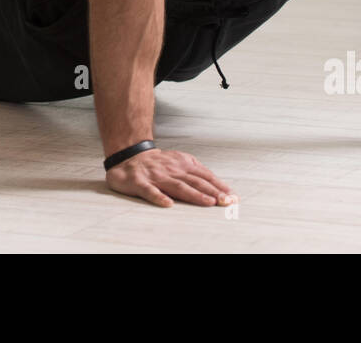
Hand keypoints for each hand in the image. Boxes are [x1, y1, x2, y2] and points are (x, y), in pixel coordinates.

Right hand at [105, 148, 237, 207]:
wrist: (129, 156)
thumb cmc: (157, 163)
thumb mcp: (179, 161)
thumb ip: (195, 170)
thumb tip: (217, 183)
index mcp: (182, 164)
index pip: (205, 176)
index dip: (219, 186)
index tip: (232, 196)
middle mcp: (172, 170)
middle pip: (195, 181)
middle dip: (213, 192)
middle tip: (227, 201)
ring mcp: (156, 176)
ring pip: (177, 186)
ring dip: (194, 195)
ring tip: (208, 202)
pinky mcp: (139, 182)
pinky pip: (149, 191)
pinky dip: (159, 197)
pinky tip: (167, 204)